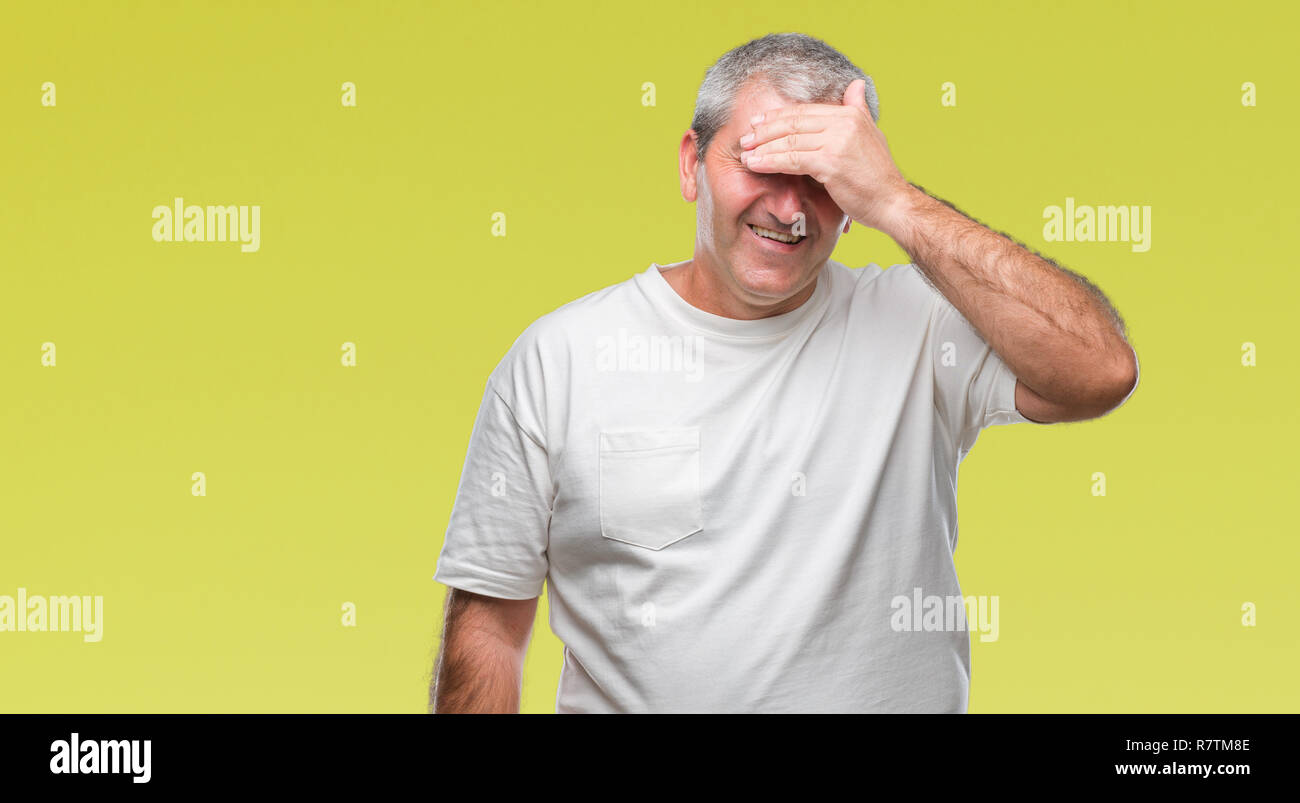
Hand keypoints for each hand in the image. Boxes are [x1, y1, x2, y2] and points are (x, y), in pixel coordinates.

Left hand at [738, 78, 911, 231]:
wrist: (892, 202)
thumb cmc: (878, 175)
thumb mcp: (870, 134)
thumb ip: (858, 109)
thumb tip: (855, 84)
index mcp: (850, 114)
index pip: (805, 111)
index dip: (778, 116)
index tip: (758, 122)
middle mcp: (844, 123)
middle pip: (793, 122)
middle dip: (765, 130)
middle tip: (745, 137)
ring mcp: (837, 141)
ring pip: (789, 140)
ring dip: (763, 147)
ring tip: (744, 153)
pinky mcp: (831, 162)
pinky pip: (792, 159)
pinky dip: (770, 161)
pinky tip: (755, 164)